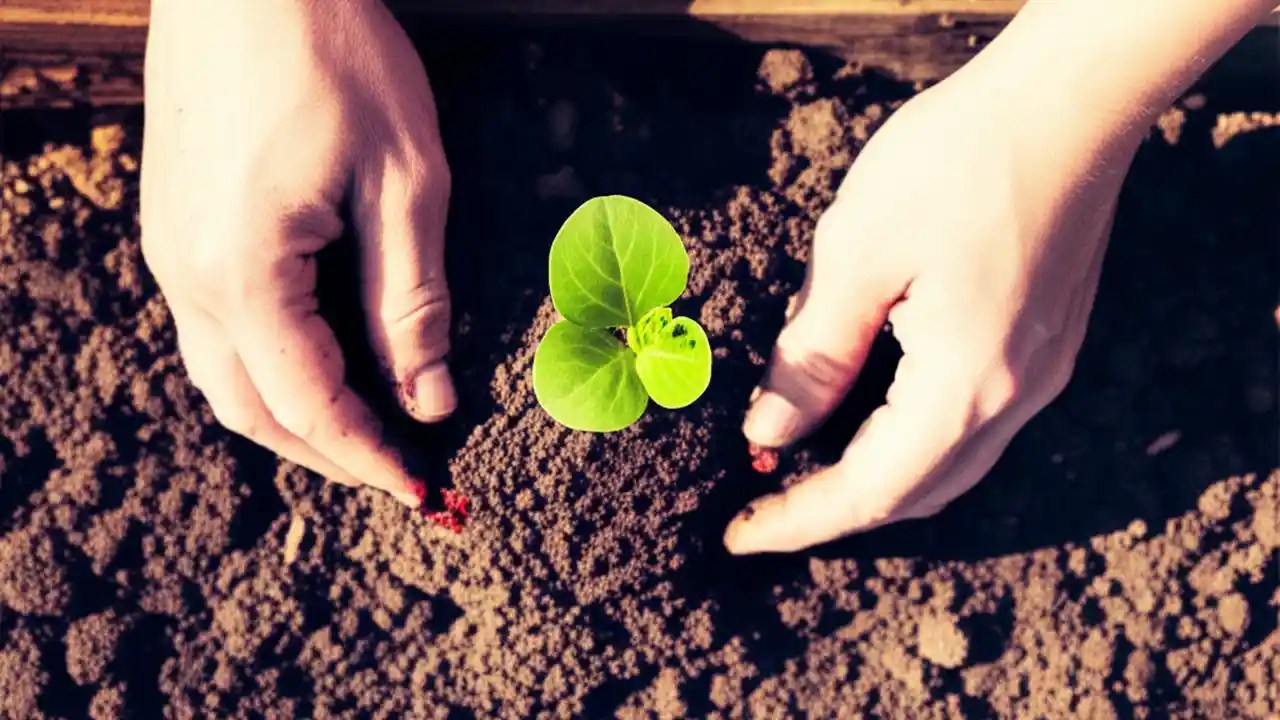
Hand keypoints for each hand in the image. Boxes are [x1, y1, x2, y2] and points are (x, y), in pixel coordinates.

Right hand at [141, 0, 452, 505]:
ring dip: (295, 416)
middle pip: (251, 410)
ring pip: (225, 375)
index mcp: (243, 273)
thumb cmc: (333, 55)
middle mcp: (186, 274)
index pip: (309, 405)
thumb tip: (429, 400)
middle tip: (397, 470)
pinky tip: (322, 357)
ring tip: (367, 427)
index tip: (423, 487)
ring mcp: (169, 248)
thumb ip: (412, 303)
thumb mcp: (404, 183)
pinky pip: (214, 327)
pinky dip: (271, 366)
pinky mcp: (175, 223)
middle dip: (327, 453)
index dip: (369, 455)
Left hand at [724, 66, 1141, 553]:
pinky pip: (974, 422)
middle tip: (763, 504)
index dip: (799, 520)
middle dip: (835, 509)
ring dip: (876, 478)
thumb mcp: (857, 255)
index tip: (737, 535)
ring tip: (805, 468)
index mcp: (966, 385)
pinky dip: (912, 440)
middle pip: (916, 492)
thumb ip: (812, 357)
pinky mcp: (1047, 342)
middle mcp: (1016, 396)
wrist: (1070, 97)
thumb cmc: (959, 159)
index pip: (870, 491)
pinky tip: (869, 412)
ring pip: (950, 464)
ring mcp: (1042, 371)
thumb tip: (768, 435)